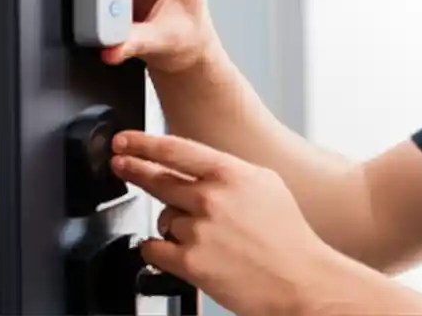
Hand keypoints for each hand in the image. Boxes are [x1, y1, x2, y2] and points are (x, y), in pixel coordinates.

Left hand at [111, 130, 324, 315]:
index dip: (143, 143)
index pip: (176, 150)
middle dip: (133, 170)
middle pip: (158, 179)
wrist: (301, 280)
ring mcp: (199, 231)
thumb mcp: (266, 186)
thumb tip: (196, 165)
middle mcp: (213, 198)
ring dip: (173, 226)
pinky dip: (159, 251)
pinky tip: (180, 253)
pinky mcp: (189, 263)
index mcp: (233, 174)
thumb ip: (230, 172)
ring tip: (205, 238)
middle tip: (121, 165)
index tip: (124, 140)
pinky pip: (153, 250)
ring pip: (163, 219)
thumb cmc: (287, 237)